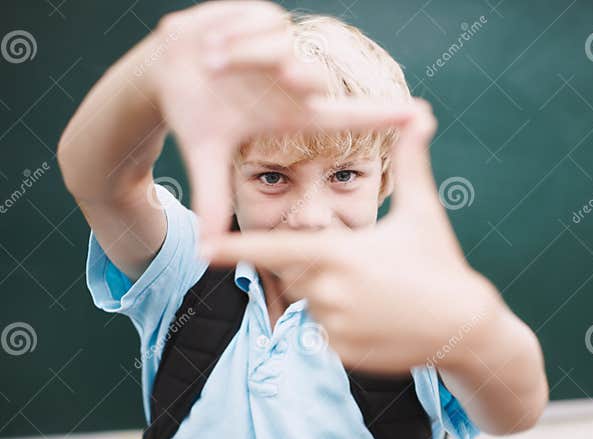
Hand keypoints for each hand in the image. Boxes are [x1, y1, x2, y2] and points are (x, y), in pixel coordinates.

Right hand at [145, 1, 414, 237]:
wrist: (166, 70)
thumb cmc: (196, 112)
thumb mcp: (205, 153)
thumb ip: (212, 197)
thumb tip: (204, 252)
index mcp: (290, 113)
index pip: (345, 116)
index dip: (381, 116)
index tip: (417, 114)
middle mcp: (293, 79)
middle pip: (311, 76)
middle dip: (301, 76)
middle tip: (288, 78)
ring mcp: (281, 46)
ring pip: (277, 46)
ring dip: (239, 55)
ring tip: (211, 65)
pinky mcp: (263, 16)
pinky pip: (256, 20)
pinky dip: (229, 32)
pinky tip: (211, 45)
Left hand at [203, 100, 501, 373]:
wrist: (465, 329)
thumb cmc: (442, 264)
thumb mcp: (424, 212)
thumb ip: (412, 163)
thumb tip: (421, 113)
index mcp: (339, 253)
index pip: (274, 249)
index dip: (236, 246)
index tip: (205, 246)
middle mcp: (327, 291)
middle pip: (297, 273)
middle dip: (319, 266)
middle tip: (364, 269)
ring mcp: (333, 325)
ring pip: (312, 304)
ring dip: (334, 296)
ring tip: (378, 295)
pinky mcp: (341, 354)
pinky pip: (326, 333)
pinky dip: (345, 325)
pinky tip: (380, 320)